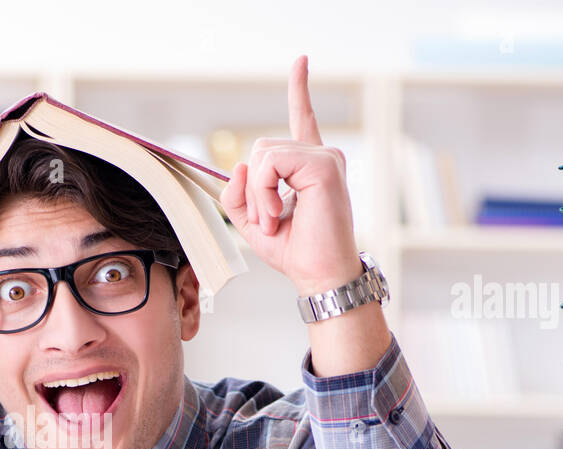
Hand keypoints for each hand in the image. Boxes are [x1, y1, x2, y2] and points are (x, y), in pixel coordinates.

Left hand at [219, 55, 362, 297]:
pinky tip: (278, 213)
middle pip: (261, 148)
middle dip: (252, 189)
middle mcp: (320, 157)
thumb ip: (238, 194)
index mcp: (308, 166)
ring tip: (273, 220)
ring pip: (263, 156)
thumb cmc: (294, 250)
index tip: (301, 61)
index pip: (303, 119)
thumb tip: (237, 167)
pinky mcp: (324, 165)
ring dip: (257, 194)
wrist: (319, 273)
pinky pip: (271, 163)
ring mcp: (325, 158)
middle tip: (266, 221)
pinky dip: (264, 191)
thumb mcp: (253, 221)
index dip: (299, 89)